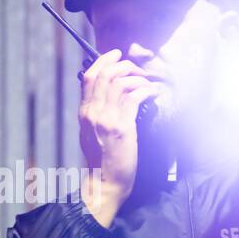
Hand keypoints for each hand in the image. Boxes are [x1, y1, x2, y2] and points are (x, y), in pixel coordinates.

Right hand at [77, 48, 159, 226]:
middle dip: (124, 65)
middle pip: (105, 73)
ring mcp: (106, 119)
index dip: (104, 60)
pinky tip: (153, 94)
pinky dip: (146, 90)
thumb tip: (106, 95)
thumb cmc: (103, 160)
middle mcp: (92, 112)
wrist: (105, 182)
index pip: (89, 76)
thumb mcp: (92, 132)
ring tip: (148, 84)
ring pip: (120, 81)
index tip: (117, 54)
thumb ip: (96, 113)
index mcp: (84, 112)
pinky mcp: (122, 127)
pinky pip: (134, 97)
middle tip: (138, 69)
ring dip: (138, 77)